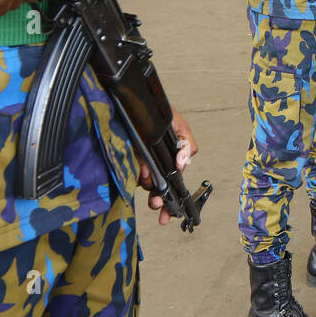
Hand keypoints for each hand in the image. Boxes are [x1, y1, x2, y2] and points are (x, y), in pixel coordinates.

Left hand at [140, 110, 197, 226]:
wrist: (142, 102)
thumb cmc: (164, 115)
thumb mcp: (181, 128)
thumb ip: (187, 145)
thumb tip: (183, 164)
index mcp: (169, 162)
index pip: (171, 186)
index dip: (168, 202)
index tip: (166, 215)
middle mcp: (155, 165)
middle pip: (156, 190)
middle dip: (157, 201)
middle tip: (156, 204)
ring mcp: (141, 162)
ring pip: (144, 182)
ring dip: (147, 185)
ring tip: (147, 178)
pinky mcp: (128, 158)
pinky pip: (132, 170)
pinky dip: (138, 172)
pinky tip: (142, 169)